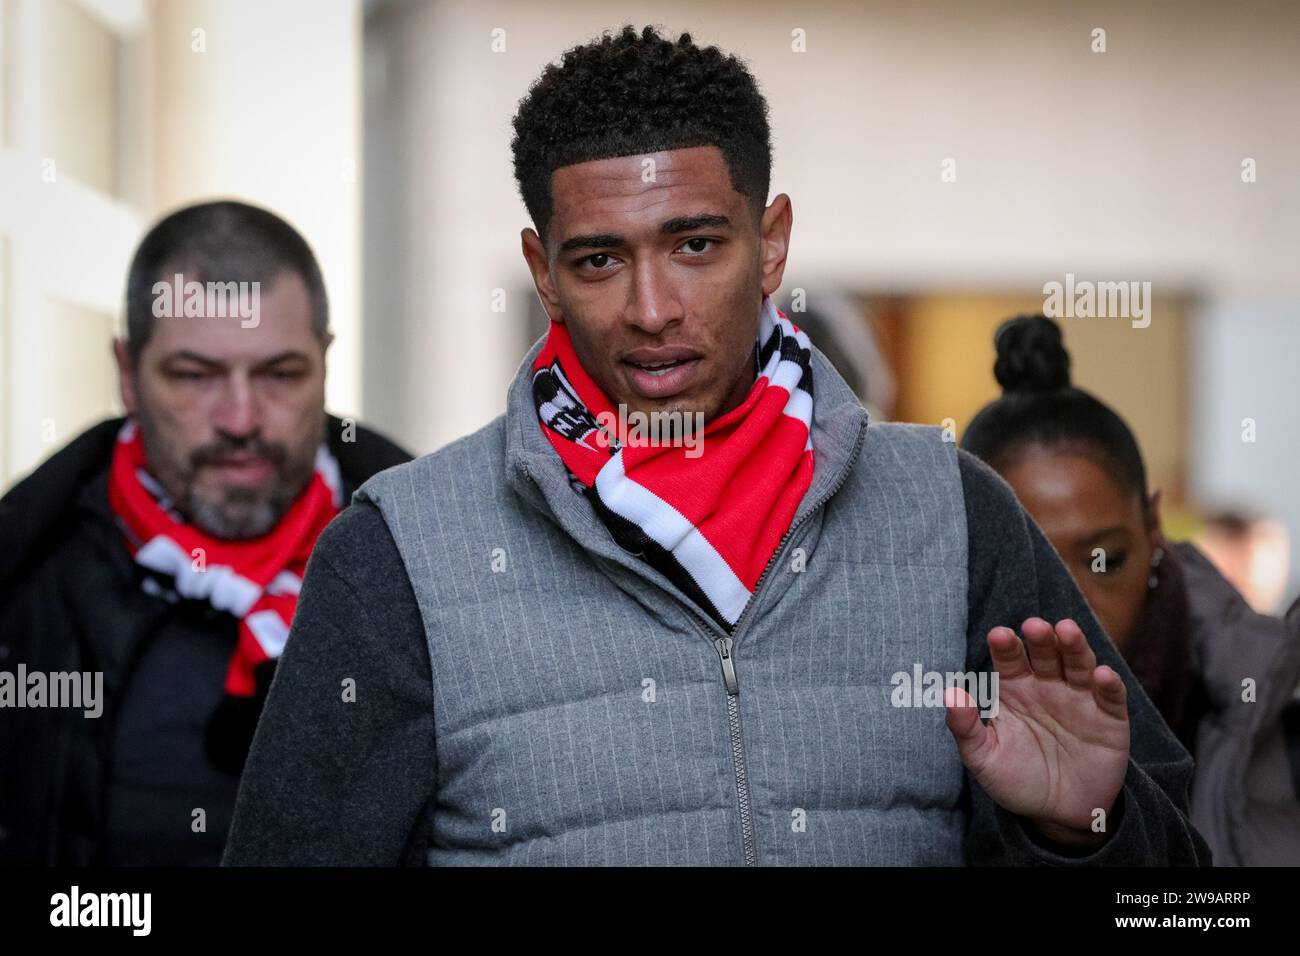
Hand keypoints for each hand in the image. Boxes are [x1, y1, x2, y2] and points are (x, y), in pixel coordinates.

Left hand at [945, 618, 1129, 847]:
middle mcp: (1048, 686)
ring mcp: (1080, 699)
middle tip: (1034, 626)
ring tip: (1067, 631)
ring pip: (1079, 665)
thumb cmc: (1017, 779)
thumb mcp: (984, 758)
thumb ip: (966, 727)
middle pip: (1046, 654)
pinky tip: (1101, 675)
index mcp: (1015, 689)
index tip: (999, 635)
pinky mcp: (1110, 719)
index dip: (1005, 646)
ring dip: (1075, 647)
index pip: (1009, 659)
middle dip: (1041, 638)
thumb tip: (949, 693)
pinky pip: (1110, 697)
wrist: (1059, 814)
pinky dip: (1109, 684)